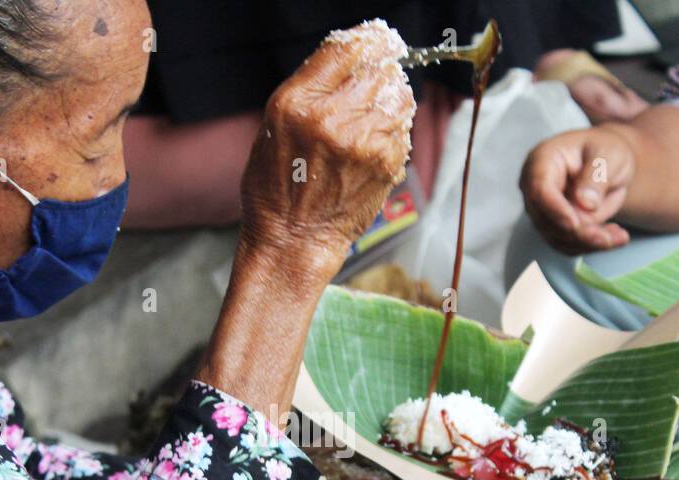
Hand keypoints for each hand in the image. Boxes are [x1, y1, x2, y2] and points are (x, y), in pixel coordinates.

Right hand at [239, 21, 415, 272]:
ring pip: (399, 97)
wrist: (293, 240)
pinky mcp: (385, 163)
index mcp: (296, 103)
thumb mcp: (275, 124)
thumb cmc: (278, 185)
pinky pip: (403, 129)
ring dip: (391, 103)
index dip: (372, 40)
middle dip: (382, 75)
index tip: (382, 40)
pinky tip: (371, 149)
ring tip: (368, 125)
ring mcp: (362, 142)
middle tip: (370, 93)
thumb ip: (313, 87)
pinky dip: (394, 132)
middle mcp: (330, 118)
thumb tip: (358, 54)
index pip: (347, 48)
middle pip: (380, 69)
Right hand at [521, 126, 636, 255]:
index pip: (539, 190)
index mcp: (541, 161)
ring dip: (588, 242)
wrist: (607, 164)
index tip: (575, 225)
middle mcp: (534, 189)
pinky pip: (568, 245)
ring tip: (619, 236)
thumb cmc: (605, 152)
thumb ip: (596, 176)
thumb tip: (585, 204)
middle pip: (546, 220)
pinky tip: (614, 236)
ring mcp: (541, 211)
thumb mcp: (609, 154)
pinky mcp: (552, 228)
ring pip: (557, 238)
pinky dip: (591, 245)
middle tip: (608, 238)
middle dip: (578, 233)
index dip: (555, 210)